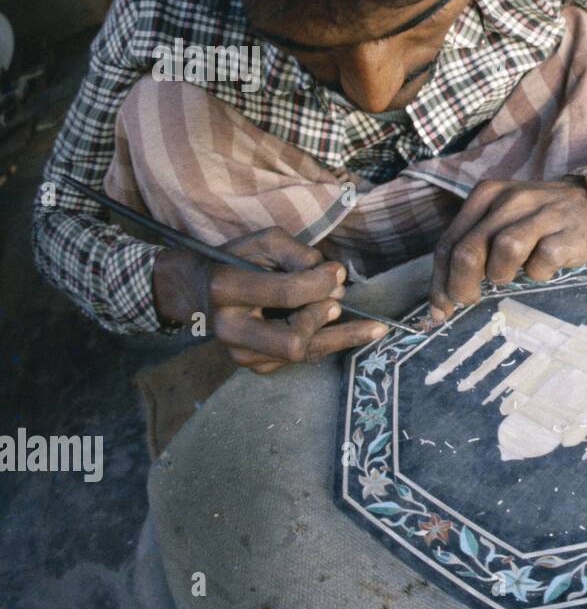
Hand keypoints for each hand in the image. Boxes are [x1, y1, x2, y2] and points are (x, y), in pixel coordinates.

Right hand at [152, 226, 387, 374]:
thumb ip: (299, 254)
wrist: (197, 290)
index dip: (320, 283)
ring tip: (367, 327)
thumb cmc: (236, 260)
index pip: (286, 293)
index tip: (337, 271)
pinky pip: (302, 359)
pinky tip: (341, 332)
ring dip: (338, 337)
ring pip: (303, 355)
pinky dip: (326, 342)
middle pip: (293, 341)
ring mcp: (240, 353)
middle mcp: (230, 329)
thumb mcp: (263, 243)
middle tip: (337, 302)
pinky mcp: (254, 365)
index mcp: (226, 289)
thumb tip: (336, 279)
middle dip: (321, 318)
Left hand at [428, 178, 586, 321]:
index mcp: (486, 195)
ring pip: (504, 250)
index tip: (440, 308)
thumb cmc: (538, 220)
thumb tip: (444, 299)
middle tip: (469, 300)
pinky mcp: (566, 233)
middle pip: (469, 250)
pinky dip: (537, 273)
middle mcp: (509, 199)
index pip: (449, 243)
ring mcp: (540, 214)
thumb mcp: (501, 221)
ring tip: (508, 276)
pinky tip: (541, 269)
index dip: (439, 281)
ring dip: (500, 274)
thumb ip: (473, 248)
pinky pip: (542, 262)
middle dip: (461, 285)